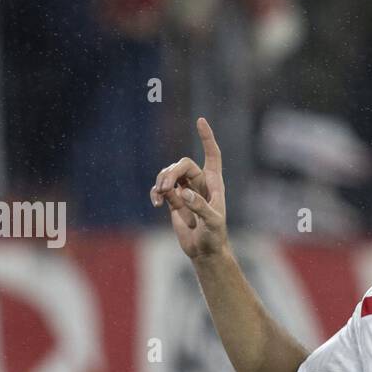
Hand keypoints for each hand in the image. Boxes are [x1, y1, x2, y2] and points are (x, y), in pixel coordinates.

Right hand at [150, 117, 227, 258]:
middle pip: (182, 165)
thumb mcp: (212, 222)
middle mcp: (199, 184)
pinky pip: (161, 189)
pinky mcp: (173, 201)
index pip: (212, 155)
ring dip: (162, 182)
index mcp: (214, 183)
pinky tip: (156, 202)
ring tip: (161, 196)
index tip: (200, 120)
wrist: (204, 251)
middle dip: (172, 172)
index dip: (207, 138)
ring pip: (169, 175)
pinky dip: (156, 192)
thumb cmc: (215, 236)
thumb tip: (184, 193)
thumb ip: (200, 207)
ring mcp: (185, 191)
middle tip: (165, 187)